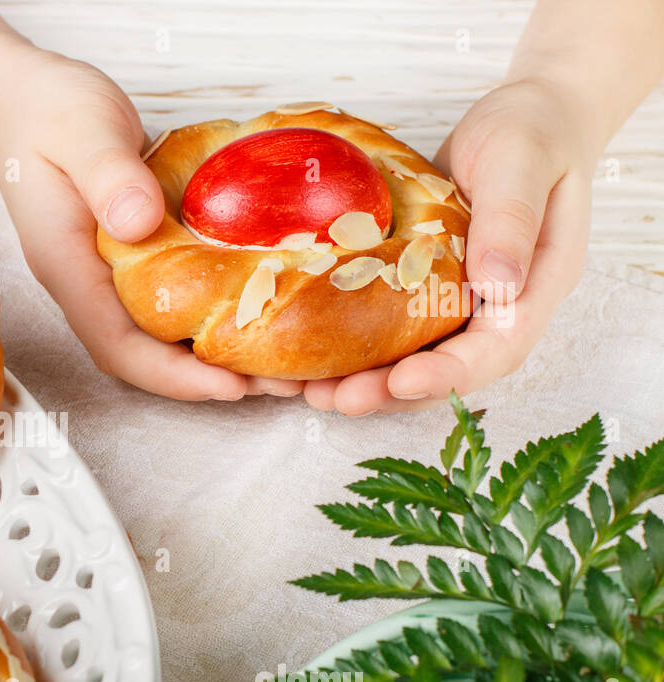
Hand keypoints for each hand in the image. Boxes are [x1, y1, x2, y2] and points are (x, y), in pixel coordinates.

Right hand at [0, 48, 305, 401]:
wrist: (20, 97)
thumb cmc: (46, 110)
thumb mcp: (81, 130)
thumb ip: (108, 175)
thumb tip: (141, 223)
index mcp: (69, 266)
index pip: (117, 346)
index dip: (172, 376)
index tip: (230, 386)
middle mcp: (88, 283)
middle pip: (145, 356)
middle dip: (207, 380)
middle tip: (280, 384)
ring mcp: (108, 275)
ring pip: (160, 334)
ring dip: (216, 354)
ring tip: (280, 361)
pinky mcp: (131, 257)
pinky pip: (172, 300)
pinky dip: (213, 315)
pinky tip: (257, 307)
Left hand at [304, 78, 595, 415]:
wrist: (527, 116)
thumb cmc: (533, 131)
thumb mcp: (522, 161)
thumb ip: (512, 218)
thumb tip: (498, 284)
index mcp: (535, 285)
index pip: (496, 350)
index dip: (448, 375)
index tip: (400, 382)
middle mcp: (500, 307)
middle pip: (449, 370)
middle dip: (392, 392)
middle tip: (337, 399)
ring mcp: (464, 301)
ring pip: (418, 358)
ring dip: (368, 380)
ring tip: (315, 391)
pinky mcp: (430, 289)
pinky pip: (395, 329)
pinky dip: (358, 347)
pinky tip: (313, 356)